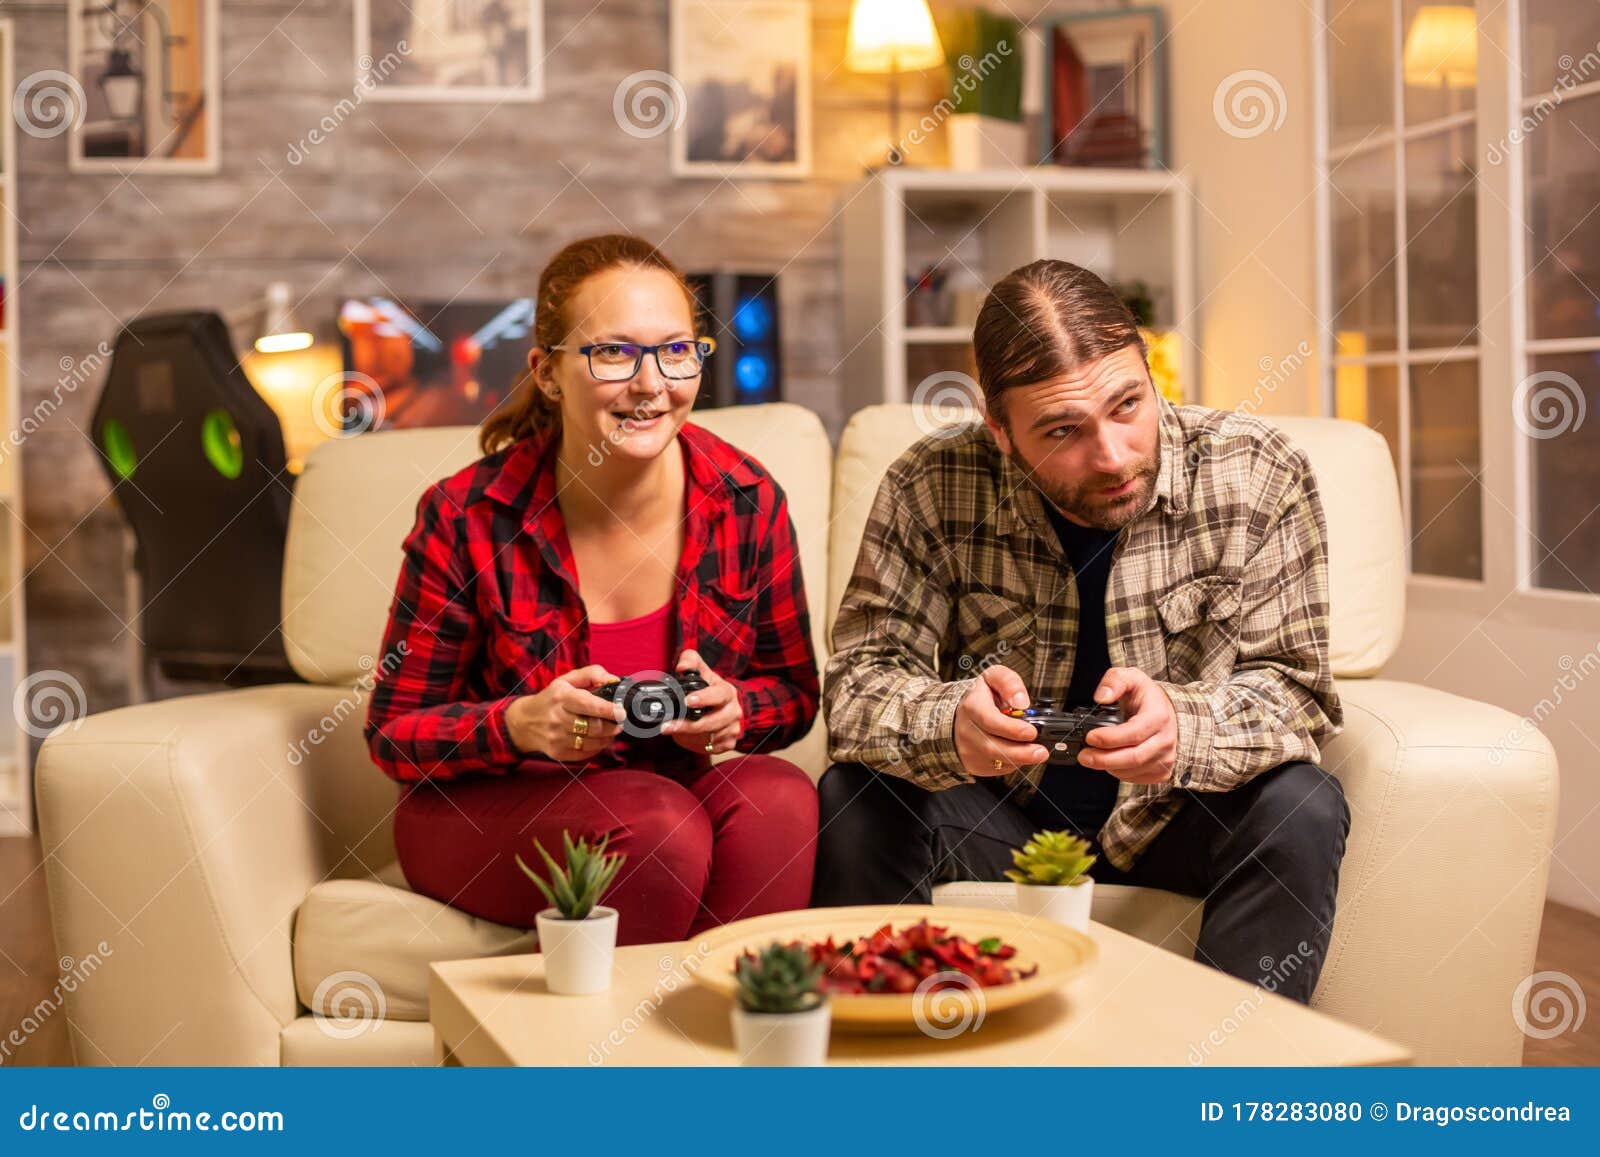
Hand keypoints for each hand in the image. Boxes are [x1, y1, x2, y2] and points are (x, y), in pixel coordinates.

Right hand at [506, 665, 625, 762]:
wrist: (524, 722)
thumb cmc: (551, 698)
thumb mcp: (567, 679)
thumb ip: (592, 674)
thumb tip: (614, 680)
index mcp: (561, 697)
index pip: (588, 705)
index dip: (608, 710)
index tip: (621, 712)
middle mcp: (557, 718)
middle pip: (594, 727)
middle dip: (612, 725)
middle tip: (619, 721)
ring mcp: (557, 738)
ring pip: (592, 742)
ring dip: (608, 737)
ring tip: (611, 729)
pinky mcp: (558, 753)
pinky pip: (586, 753)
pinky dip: (598, 747)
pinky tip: (598, 739)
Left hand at [663, 649, 743, 755]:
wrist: (719, 709)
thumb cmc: (707, 689)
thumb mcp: (700, 671)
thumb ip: (690, 660)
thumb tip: (682, 666)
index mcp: (727, 692)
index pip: (718, 695)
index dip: (704, 698)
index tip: (687, 701)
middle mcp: (733, 710)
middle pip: (714, 721)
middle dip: (690, 725)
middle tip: (668, 726)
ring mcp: (733, 727)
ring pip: (713, 736)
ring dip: (691, 736)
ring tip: (672, 731)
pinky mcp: (729, 741)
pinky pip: (715, 747)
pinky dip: (702, 745)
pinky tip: (692, 739)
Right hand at [953, 665, 1048, 777]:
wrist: (959, 714)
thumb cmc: (981, 696)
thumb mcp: (994, 677)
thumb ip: (1009, 683)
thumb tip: (1021, 702)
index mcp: (972, 707)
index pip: (990, 721)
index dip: (1012, 729)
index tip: (1031, 731)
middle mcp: (966, 731)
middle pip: (993, 748)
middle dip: (1021, 753)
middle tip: (1041, 751)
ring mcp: (968, 750)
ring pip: (997, 761)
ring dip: (1020, 759)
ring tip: (1037, 753)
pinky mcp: (974, 764)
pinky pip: (997, 768)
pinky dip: (1012, 762)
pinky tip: (1018, 751)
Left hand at [1076, 666, 1177, 783]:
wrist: (1168, 711)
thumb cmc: (1147, 697)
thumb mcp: (1132, 678)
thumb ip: (1115, 681)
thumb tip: (1101, 697)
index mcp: (1158, 716)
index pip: (1133, 733)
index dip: (1109, 739)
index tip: (1090, 737)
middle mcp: (1166, 740)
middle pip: (1133, 758)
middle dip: (1104, 759)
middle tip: (1083, 756)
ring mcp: (1166, 757)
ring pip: (1133, 770)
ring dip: (1109, 767)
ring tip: (1092, 757)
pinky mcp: (1162, 771)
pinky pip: (1137, 778)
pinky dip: (1119, 773)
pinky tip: (1110, 762)